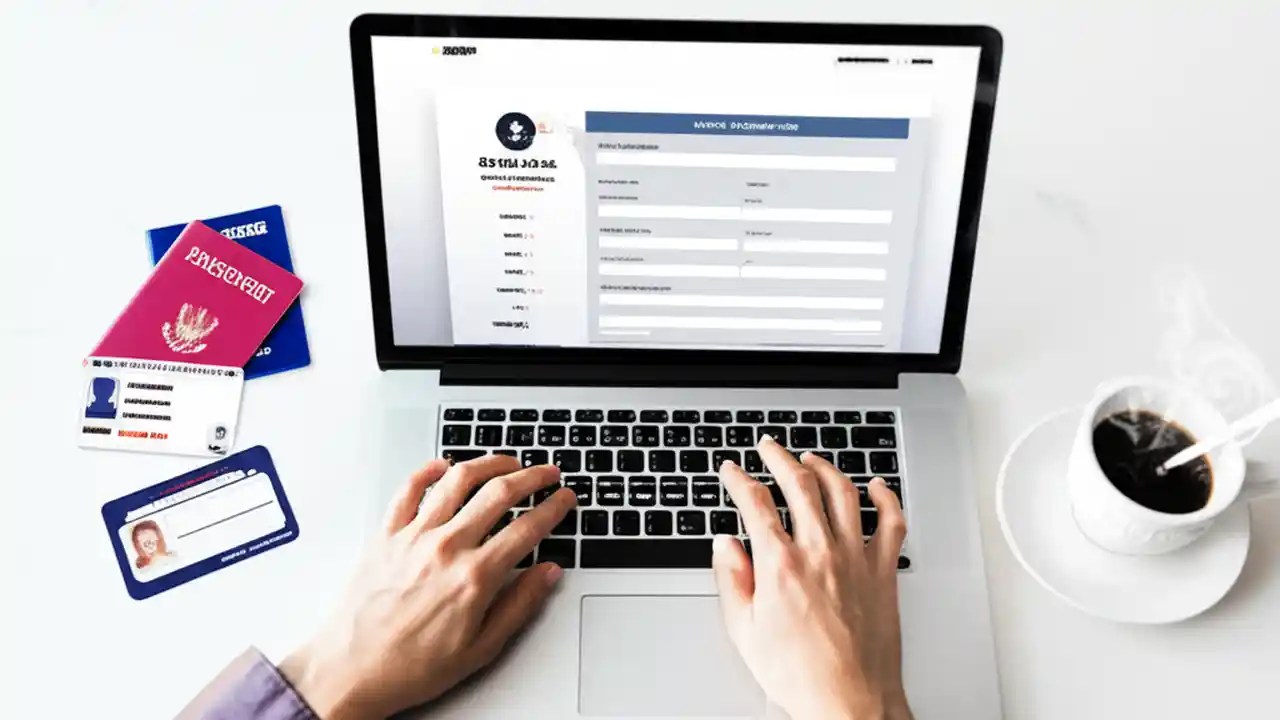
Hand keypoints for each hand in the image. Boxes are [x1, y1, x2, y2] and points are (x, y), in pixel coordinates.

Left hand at [280, 455, 575, 718]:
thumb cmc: (410, 667)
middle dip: (531, 476)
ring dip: (489, 462)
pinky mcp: (386, 534)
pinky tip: (443, 465)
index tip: (564, 499)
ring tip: (506, 461)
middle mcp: (446, 548)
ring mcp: (414, 536)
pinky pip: (408, 488)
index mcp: (474, 577)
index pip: (527, 528)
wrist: (350, 671)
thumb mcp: (481, 649)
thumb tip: (547, 574)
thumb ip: (519, 605)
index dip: (553, 507)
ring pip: (458, 479)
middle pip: (499, 492)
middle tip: (546, 472)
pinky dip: (428, 469)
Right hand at [712, 436, 910, 719]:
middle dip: (778, 457)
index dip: (738, 479)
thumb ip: (732, 580)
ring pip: (843, 492)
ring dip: (824, 468)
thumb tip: (725, 546)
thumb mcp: (744, 631)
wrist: (850, 702)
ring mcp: (856, 558)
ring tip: (811, 459)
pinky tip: (876, 485)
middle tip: (768, 447)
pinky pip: (892, 521)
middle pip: (799, 484)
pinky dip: (885, 497)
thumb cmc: (801, 676)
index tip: (732, 471)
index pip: (755, 504)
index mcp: (780, 565)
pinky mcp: (883, 571)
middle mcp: (820, 552)